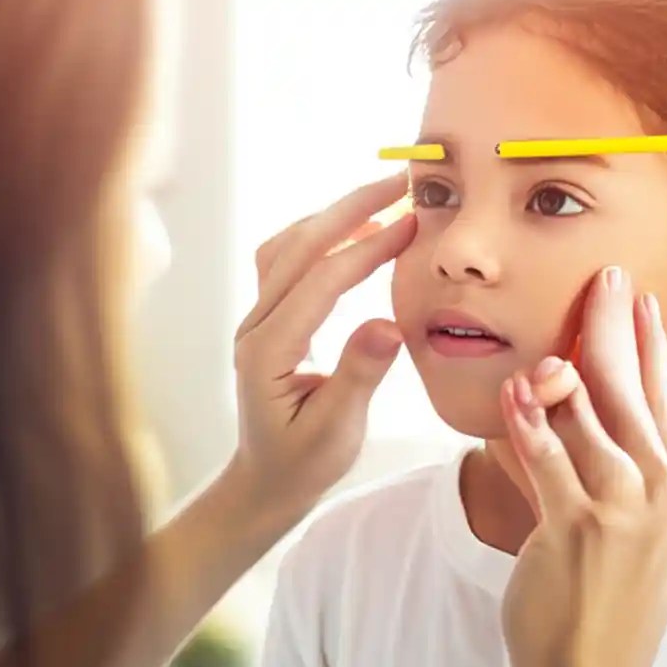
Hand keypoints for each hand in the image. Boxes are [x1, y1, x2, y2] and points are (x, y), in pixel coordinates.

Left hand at [231, 173, 415, 511]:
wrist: (265, 482)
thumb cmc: (301, 464)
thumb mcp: (335, 431)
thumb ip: (358, 376)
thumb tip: (387, 324)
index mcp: (269, 351)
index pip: (320, 283)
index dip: (366, 250)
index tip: (410, 224)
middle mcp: (256, 325)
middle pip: (297, 248)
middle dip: (349, 210)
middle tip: (397, 183)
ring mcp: (258, 319)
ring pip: (287, 248)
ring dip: (333, 217)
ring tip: (382, 200)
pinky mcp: (269, 320)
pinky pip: (288, 262)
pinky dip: (321, 237)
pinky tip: (354, 233)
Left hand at [499, 267, 666, 666]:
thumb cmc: (623, 601)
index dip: (655, 347)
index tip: (647, 299)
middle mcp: (661, 495)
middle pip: (634, 395)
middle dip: (617, 331)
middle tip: (606, 279)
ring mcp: (621, 511)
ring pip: (593, 419)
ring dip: (569, 370)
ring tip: (556, 329)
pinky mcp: (576, 528)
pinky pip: (548, 459)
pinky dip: (530, 421)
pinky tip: (516, 389)